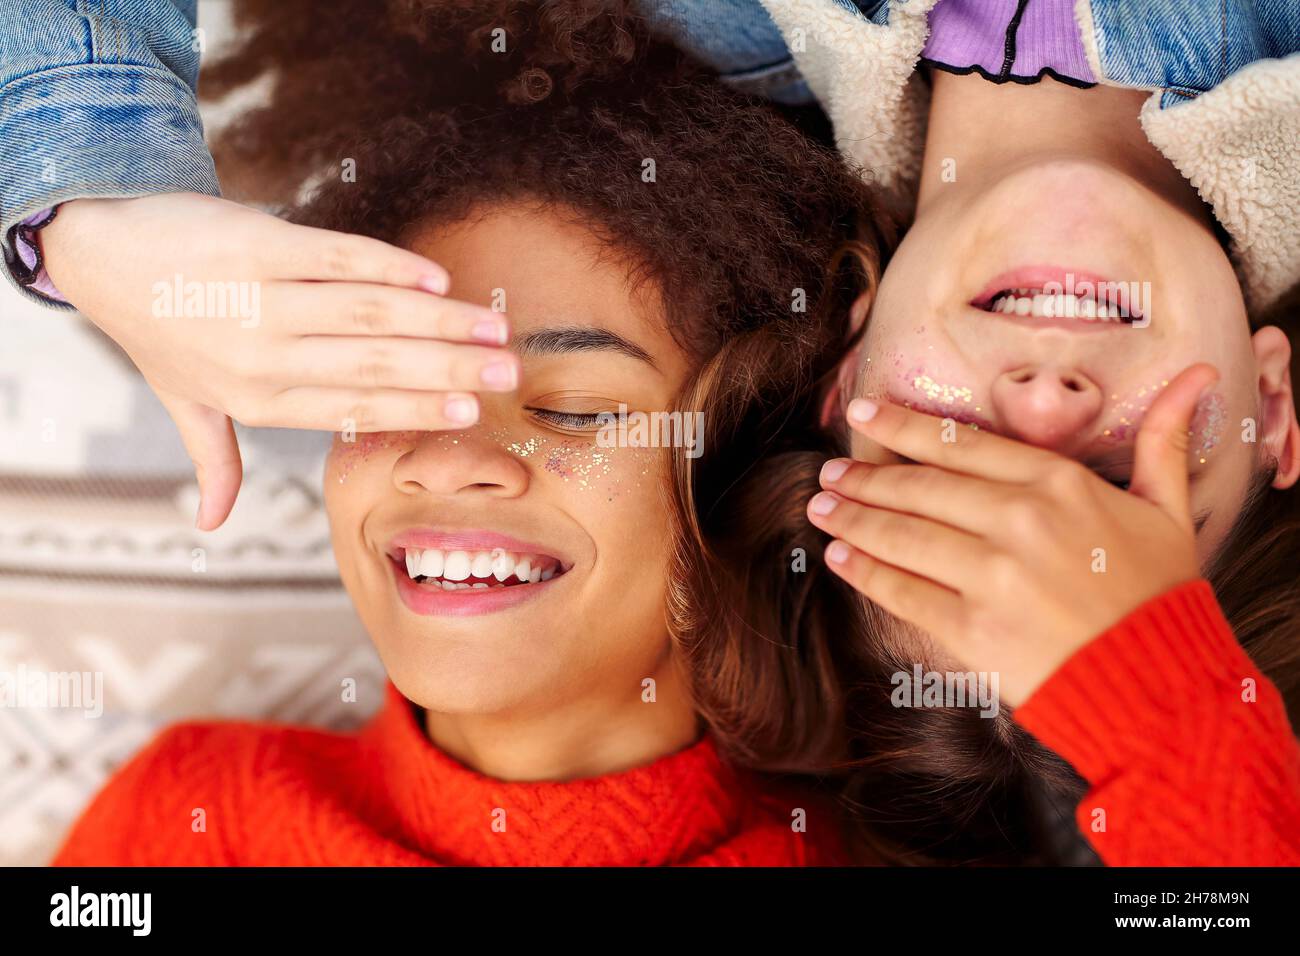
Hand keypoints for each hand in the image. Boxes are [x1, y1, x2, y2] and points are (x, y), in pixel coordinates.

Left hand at [39, 193, 517, 528]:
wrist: (103, 251)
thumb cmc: (157, 330)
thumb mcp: (184, 402)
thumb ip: (212, 459)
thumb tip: (211, 524)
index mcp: (258, 400)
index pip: (354, 408)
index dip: (416, 411)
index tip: (471, 414)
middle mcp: (262, 356)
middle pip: (374, 365)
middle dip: (449, 370)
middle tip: (507, 371)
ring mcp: (260, 299)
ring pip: (367, 314)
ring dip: (438, 321)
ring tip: (490, 326)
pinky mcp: (258, 245)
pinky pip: (335, 257)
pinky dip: (389, 266)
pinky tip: (435, 277)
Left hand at [807, 364, 1216, 705]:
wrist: (1159, 684)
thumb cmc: (1161, 594)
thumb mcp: (1168, 509)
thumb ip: (1162, 442)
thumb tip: (1194, 376)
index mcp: (1057, 484)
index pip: (960, 443)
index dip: (902, 425)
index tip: (863, 413)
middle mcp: (1017, 521)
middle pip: (920, 487)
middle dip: (866, 475)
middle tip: (831, 470)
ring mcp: (991, 576)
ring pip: (902, 535)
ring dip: (853, 517)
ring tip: (821, 505)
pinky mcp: (972, 629)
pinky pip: (902, 592)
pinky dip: (864, 572)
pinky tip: (839, 555)